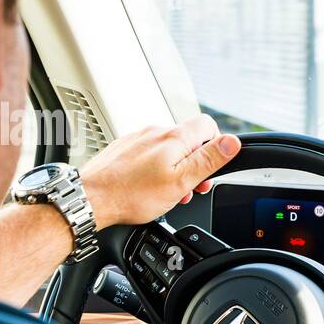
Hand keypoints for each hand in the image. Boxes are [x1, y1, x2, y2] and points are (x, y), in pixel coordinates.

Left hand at [80, 115, 241, 229]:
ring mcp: (137, 139)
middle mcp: (155, 132)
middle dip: (195, 164)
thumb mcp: (181, 181)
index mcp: (173, 138)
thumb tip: (232, 142)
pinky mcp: (124, 149)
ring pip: (168, 149)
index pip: (208, 125)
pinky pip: (150, 154)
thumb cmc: (132, 194)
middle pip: (188, 139)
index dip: (216, 146)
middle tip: (192, 187)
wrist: (91, 198)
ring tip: (170, 192)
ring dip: (176, 169)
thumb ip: (208, 160)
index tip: (211, 168)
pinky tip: (149, 187)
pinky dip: (156, 168)